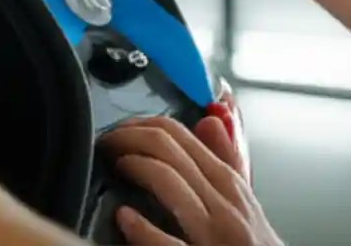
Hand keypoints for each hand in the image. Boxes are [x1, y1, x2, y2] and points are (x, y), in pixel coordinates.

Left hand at [102, 116, 282, 245]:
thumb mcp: (244, 201)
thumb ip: (227, 159)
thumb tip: (211, 118)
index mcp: (228, 185)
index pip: (180, 134)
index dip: (141, 124)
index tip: (119, 128)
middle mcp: (223, 205)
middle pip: (170, 150)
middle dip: (129, 138)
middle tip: (106, 144)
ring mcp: (212, 236)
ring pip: (169, 182)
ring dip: (134, 166)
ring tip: (116, 167)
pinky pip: (168, 243)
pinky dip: (142, 228)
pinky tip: (125, 218)